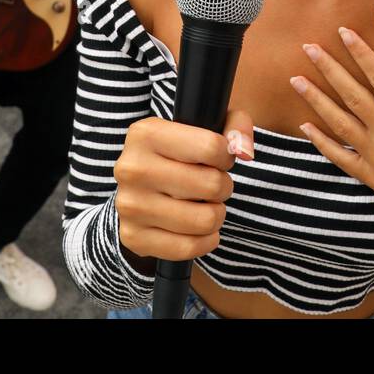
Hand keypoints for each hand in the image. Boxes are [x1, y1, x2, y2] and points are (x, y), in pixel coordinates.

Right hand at [114, 110, 254, 262]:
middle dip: (222, 187)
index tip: (218, 159)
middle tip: (212, 185)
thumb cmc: (180, 154)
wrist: (137, 188)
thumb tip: (244, 151)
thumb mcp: (205, 126)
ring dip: (215, 214)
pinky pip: (189, 248)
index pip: (211, 147)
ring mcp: (130, 205)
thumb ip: (236, 125)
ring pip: (205, 220)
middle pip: (212, 185)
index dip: (226, 156)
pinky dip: (204, 241)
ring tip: (205, 205)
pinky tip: (198, 229)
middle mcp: (132, 168)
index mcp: (146, 134)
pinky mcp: (134, 237)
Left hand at [292, 29, 373, 247]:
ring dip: (316, 101)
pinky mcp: (372, 177)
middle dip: (329, 70)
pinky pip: (340, 157)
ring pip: (340, 124)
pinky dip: (321, 142)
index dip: (362, 54)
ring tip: (296, 80)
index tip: (344, 33)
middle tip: (308, 48)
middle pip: (353, 96)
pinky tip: (305, 126)